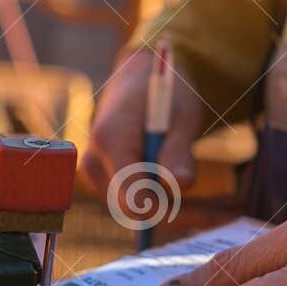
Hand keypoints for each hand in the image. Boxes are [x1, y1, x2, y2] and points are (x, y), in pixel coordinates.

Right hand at [81, 49, 204, 210]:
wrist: (139, 77)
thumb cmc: (165, 91)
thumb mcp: (183, 114)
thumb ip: (180, 150)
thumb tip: (181, 185)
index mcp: (110, 140)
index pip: (130, 196)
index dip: (161, 207)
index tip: (185, 208)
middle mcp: (93, 160)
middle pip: (132, 206)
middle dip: (164, 201)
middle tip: (193, 183)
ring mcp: (92, 171)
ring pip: (132, 205)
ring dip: (159, 195)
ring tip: (173, 162)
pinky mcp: (99, 177)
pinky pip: (129, 198)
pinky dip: (151, 191)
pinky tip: (160, 167)